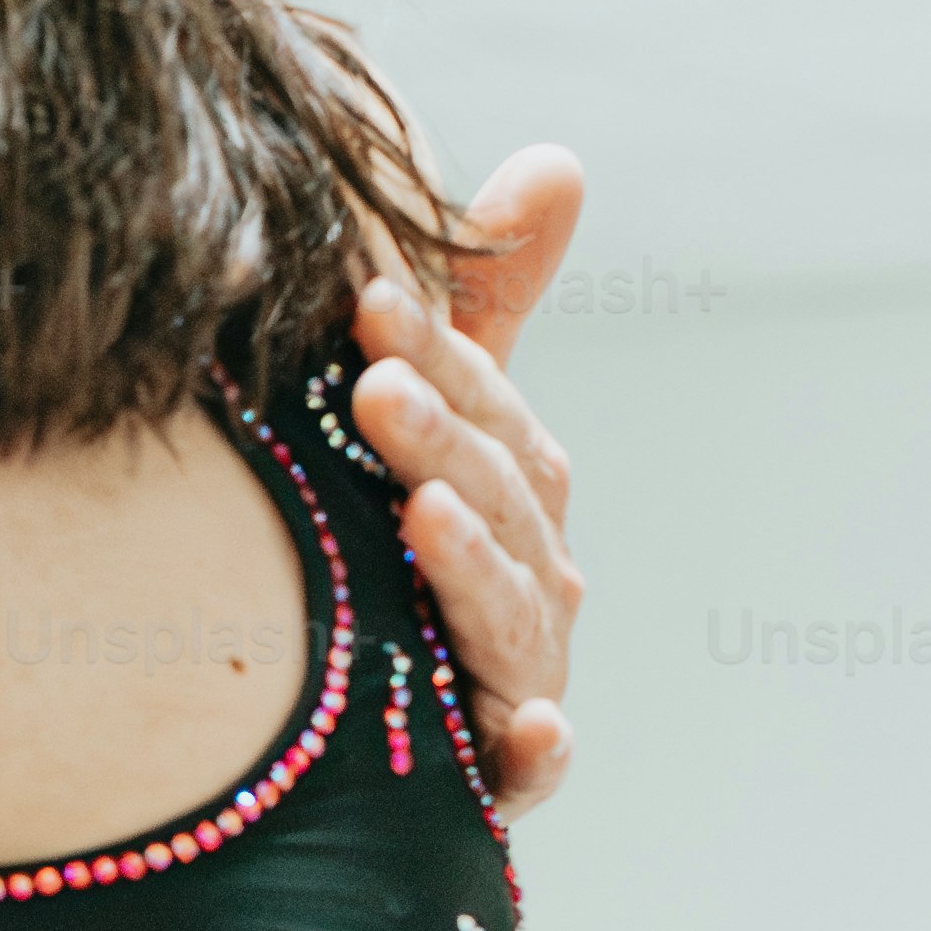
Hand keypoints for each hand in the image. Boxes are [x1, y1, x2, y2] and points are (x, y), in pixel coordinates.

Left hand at [354, 143, 588, 814]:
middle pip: (498, 500)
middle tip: (374, 389)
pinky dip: (540, 749)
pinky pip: (533, 764)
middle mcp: (535, 573)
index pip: (480, 408)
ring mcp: (525, 669)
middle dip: (442, 442)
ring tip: (425, 519)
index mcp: (514, 487)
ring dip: (476, 566)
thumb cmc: (415, 552)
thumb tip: (561, 163)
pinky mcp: (508, 767)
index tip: (369, 299)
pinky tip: (530, 730)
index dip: (434, 353)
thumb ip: (482, 309)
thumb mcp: (435, 425)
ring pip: (510, 612)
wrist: (384, 736)